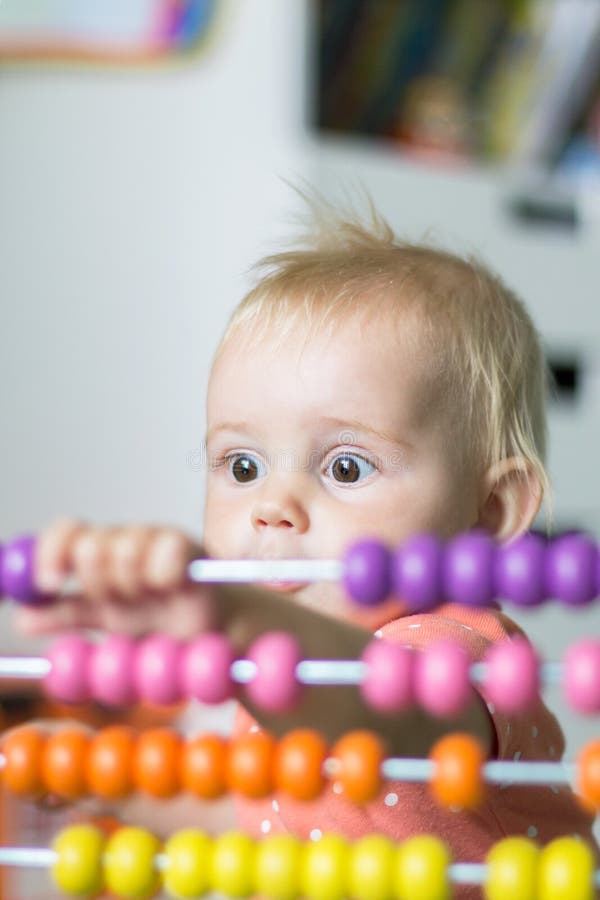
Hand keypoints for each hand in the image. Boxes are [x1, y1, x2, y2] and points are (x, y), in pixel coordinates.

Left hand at [16, 518, 213, 637]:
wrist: (205, 633)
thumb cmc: (157, 620)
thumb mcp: (103, 620)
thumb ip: (65, 614)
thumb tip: (22, 616)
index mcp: (101, 549)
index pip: (67, 530)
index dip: (51, 552)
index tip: (47, 585)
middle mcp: (126, 538)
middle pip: (91, 541)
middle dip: (95, 580)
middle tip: (113, 599)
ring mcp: (157, 539)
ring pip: (124, 547)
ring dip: (129, 585)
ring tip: (145, 599)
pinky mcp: (187, 547)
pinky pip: (165, 551)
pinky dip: (161, 575)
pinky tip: (169, 589)